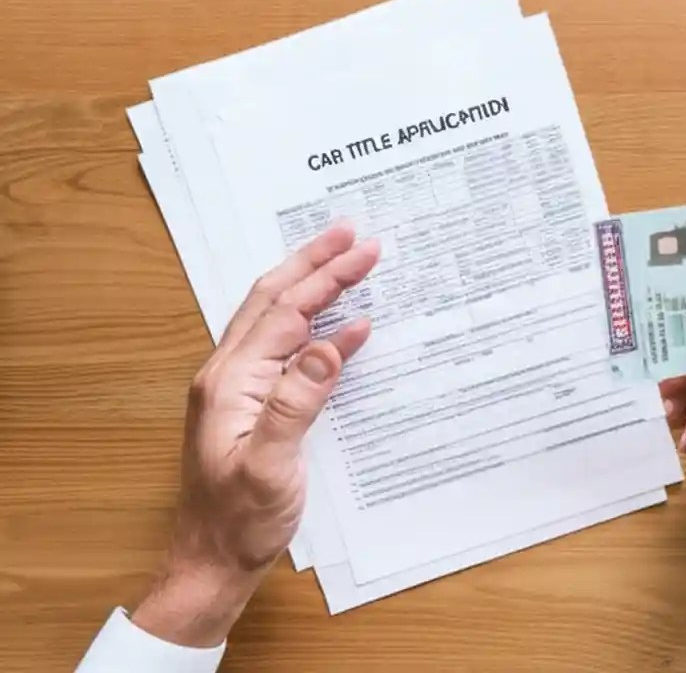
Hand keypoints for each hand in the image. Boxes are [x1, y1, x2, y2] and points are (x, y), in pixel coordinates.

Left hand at [132, 224, 378, 645]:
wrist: (211, 562)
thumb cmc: (239, 523)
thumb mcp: (270, 468)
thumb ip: (296, 403)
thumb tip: (330, 346)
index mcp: (230, 383)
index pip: (284, 314)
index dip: (324, 279)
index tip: (363, 252)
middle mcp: (227, 375)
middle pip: (272, 301)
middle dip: (314, 263)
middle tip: (353, 234)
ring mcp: (236, 389)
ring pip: (274, 318)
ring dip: (309, 285)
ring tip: (343, 259)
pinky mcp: (250, 405)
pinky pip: (282, 348)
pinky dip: (312, 324)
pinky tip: (340, 325)